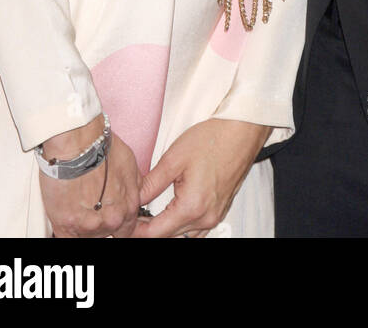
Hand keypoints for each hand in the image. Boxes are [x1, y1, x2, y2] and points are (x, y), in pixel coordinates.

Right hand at [39, 117, 140, 238]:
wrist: (78, 142)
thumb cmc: (101, 148)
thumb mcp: (131, 166)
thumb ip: (133, 188)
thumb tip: (133, 195)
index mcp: (129, 207)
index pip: (126, 231)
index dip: (116, 224)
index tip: (106, 218)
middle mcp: (111, 220)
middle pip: (106, 234)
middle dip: (98, 222)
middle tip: (89, 205)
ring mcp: (89, 226)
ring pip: (87, 237)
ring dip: (82, 225)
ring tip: (76, 204)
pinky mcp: (66, 227)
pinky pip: (67, 240)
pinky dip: (66, 231)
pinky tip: (65, 216)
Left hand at [132, 118, 271, 238]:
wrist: (242, 130)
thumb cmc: (215, 138)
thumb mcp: (174, 158)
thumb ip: (151, 183)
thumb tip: (134, 198)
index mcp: (192, 207)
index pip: (154, 233)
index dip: (135, 230)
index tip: (124, 223)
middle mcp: (206, 218)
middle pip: (168, 237)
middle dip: (147, 229)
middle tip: (132, 217)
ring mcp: (215, 216)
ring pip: (183, 235)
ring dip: (165, 229)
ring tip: (148, 216)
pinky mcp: (220, 210)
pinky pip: (196, 229)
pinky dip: (181, 226)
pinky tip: (171, 214)